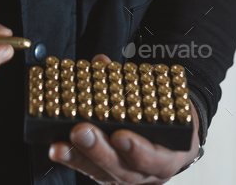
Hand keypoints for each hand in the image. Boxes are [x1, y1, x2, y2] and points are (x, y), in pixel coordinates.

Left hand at [48, 54, 199, 183]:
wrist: (177, 142)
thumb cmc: (167, 118)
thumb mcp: (162, 98)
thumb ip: (132, 80)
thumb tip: (101, 62)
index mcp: (169, 153)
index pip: (154, 158)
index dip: (137, 150)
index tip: (120, 136)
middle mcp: (148, 172)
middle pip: (123, 169)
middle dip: (99, 151)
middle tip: (80, 131)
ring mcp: (128, 176)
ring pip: (104, 173)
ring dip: (80, 157)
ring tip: (61, 144)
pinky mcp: (110, 175)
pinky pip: (91, 171)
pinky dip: (73, 159)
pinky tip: (58, 149)